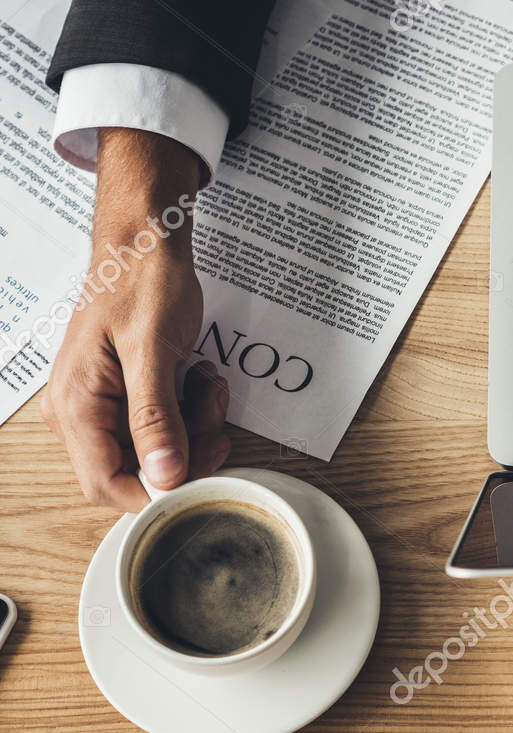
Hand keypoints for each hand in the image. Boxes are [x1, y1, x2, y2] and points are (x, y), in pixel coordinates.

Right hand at [41, 128, 229, 510]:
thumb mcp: (154, 350)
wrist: (143, 242)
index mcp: (76, 405)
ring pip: (153, 449)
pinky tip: (199, 378)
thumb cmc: (143, 283)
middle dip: (185, 452)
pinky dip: (188, 410)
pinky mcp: (122, 393)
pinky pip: (159, 424)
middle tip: (216, 417)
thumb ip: (156, 417)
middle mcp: (79, 412)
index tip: (204, 474)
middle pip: (135, 469)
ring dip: (193, 426)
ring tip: (208, 385)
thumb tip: (163, 475)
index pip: (107, 484)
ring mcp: (99, 404)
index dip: (157, 491)